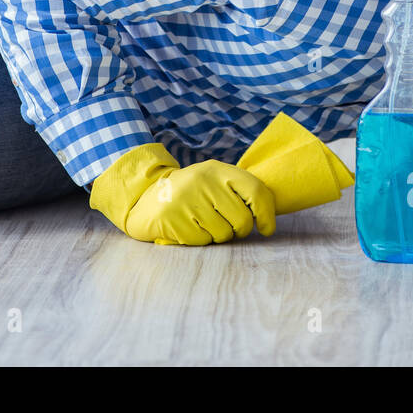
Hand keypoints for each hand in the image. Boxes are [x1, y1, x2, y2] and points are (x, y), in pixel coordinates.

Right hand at [90, 144, 275, 245]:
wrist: (145, 198)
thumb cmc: (190, 195)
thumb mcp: (213, 182)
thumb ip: (238, 192)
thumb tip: (267, 219)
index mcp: (218, 170)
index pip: (255, 191)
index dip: (266, 213)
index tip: (266, 229)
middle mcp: (204, 181)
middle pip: (242, 220)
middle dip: (238, 231)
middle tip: (226, 226)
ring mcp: (187, 199)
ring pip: (223, 234)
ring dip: (217, 236)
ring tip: (201, 223)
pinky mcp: (173, 218)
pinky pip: (203, 242)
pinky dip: (199, 240)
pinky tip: (188, 227)